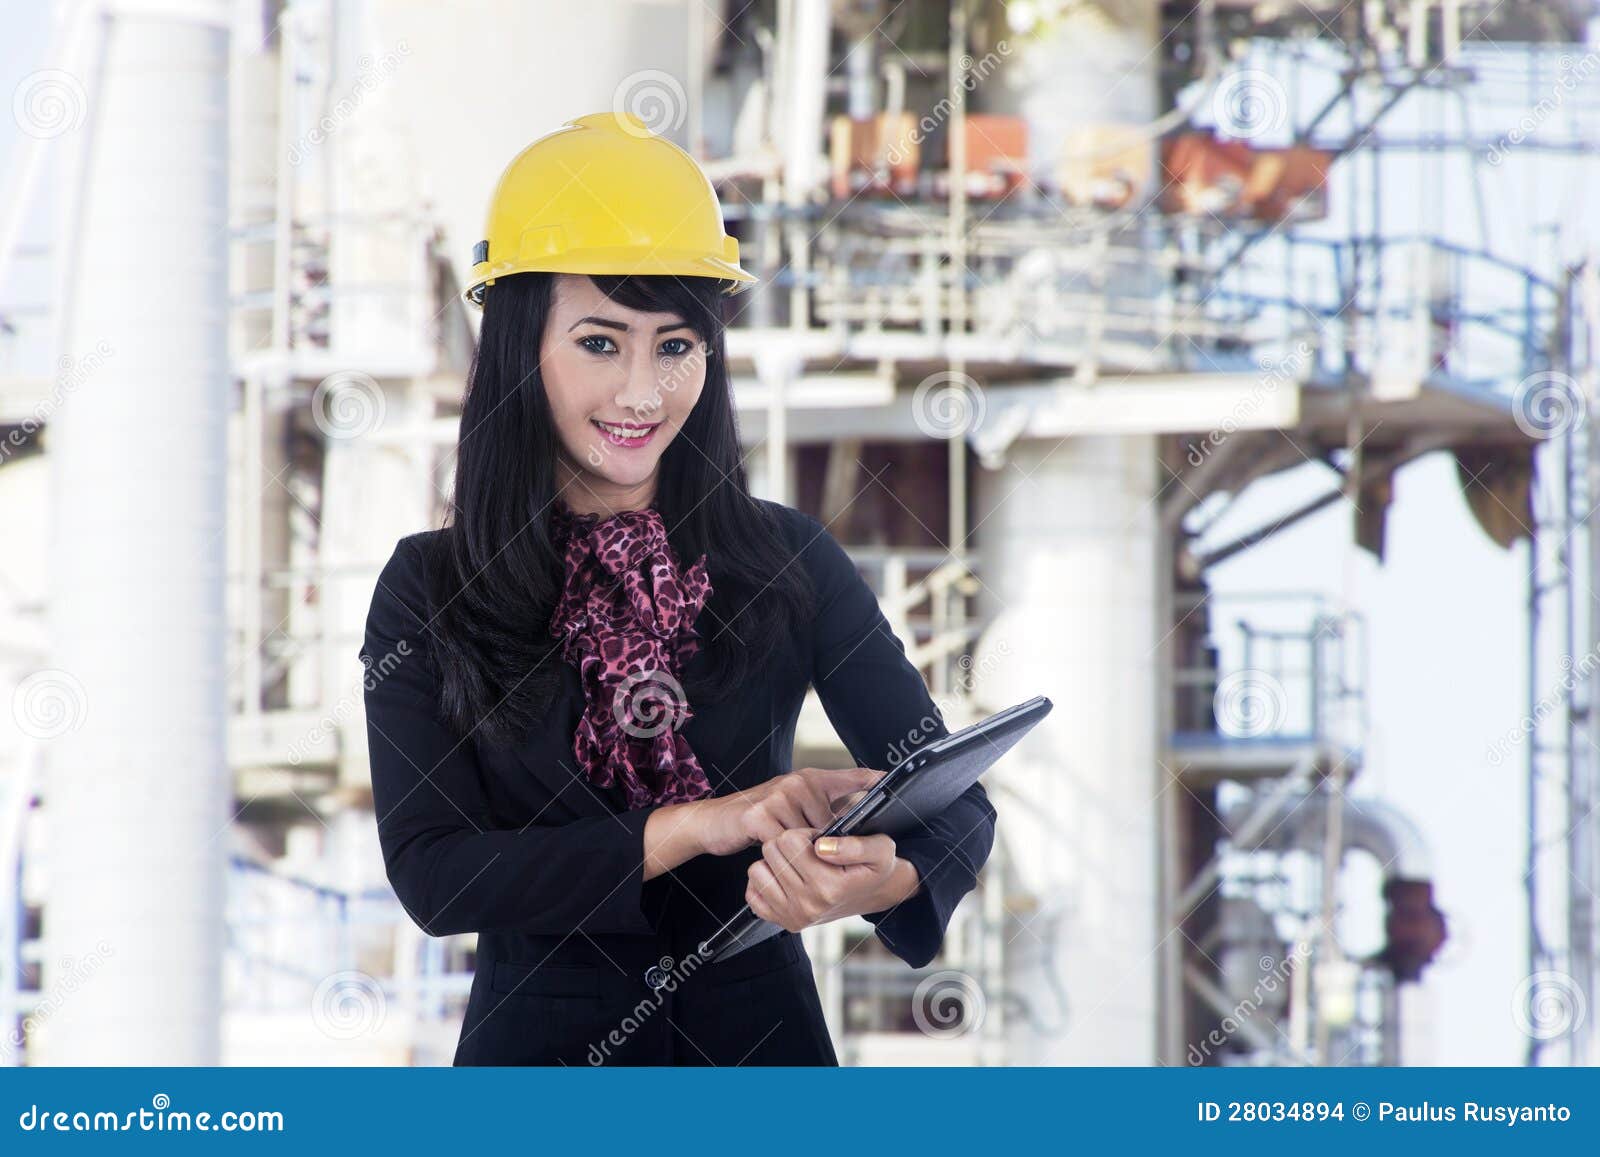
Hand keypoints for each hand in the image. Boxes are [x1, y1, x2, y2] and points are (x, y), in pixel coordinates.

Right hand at [691, 766, 883, 856]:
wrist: (715, 821)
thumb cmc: (760, 816)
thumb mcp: (795, 804)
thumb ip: (824, 807)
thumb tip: (856, 817)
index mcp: (811, 779)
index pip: (852, 778)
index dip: (875, 781)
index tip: (894, 784)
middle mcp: (797, 783)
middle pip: (831, 824)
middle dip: (828, 843)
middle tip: (817, 854)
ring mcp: (778, 798)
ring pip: (809, 838)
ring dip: (803, 853)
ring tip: (790, 854)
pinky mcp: (759, 816)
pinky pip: (784, 845)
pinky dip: (783, 856)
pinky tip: (774, 854)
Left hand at [745, 828, 921, 931]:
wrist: (873, 894)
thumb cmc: (873, 870)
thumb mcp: (880, 849)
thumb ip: (855, 845)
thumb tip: (821, 846)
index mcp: (829, 886)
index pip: (790, 840)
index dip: (805, 833)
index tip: (820, 842)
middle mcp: (809, 905)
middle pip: (771, 851)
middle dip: (789, 844)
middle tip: (810, 853)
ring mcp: (793, 916)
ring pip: (758, 870)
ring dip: (775, 862)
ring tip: (797, 864)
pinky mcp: (782, 922)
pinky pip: (752, 894)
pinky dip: (765, 881)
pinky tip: (785, 878)